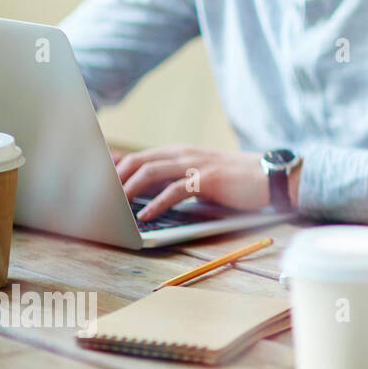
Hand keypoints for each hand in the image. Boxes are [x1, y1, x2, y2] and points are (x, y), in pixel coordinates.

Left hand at [114, 146, 291, 219]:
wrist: (272, 176)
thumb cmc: (238, 180)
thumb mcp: (203, 175)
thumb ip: (178, 179)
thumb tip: (148, 195)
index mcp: (180, 152)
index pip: (138, 156)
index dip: (113, 168)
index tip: (95, 183)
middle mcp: (184, 154)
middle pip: (137, 161)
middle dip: (113, 179)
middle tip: (98, 198)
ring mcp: (195, 164)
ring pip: (150, 171)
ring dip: (127, 189)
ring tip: (114, 207)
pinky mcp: (207, 179)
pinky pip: (174, 190)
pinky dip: (155, 203)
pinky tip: (143, 216)